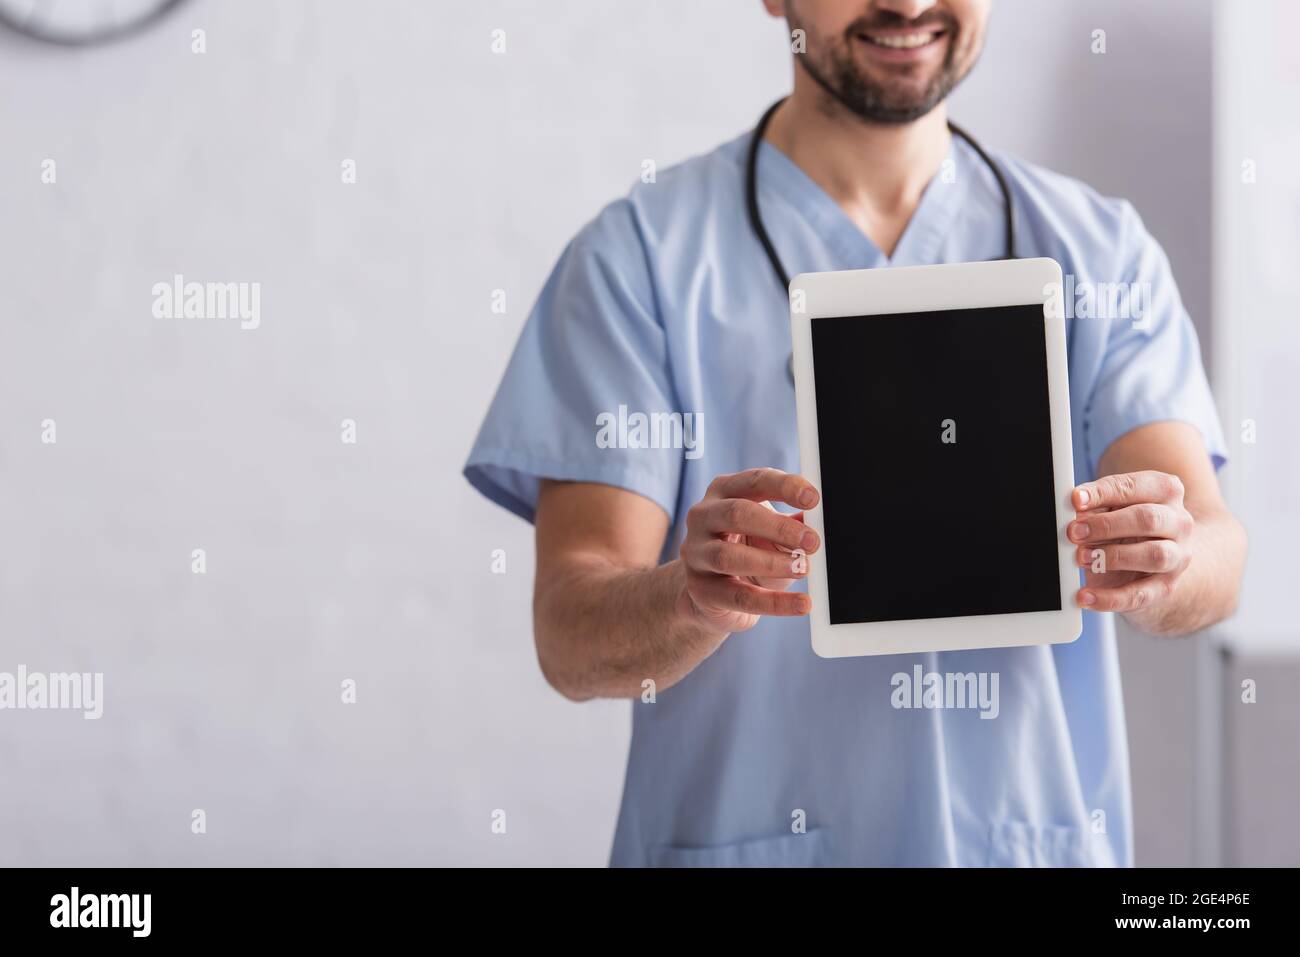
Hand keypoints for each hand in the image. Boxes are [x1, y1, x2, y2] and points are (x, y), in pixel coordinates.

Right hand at [677, 468, 820, 635]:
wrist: (711, 592)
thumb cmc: (747, 550)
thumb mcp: (771, 531)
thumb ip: (794, 523)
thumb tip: (823, 521)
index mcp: (724, 491)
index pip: (755, 481)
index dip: (785, 487)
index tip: (813, 499)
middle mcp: (703, 517)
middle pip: (737, 513)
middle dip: (778, 527)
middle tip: (812, 541)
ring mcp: (696, 553)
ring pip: (729, 556)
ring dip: (771, 563)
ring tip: (802, 568)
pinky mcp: (701, 589)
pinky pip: (739, 597)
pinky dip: (775, 603)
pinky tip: (801, 603)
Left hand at [1069, 470, 1193, 619]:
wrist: (1157, 562)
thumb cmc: (1128, 525)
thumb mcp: (1112, 508)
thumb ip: (1096, 505)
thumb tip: (1075, 508)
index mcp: (1166, 492)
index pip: (1136, 487)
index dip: (1104, 492)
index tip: (1075, 499)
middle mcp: (1179, 522)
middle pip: (1149, 519)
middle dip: (1107, 525)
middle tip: (1075, 532)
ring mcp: (1177, 557)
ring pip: (1155, 555)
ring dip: (1113, 557)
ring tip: (1081, 558)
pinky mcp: (1165, 587)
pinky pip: (1140, 595)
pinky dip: (1110, 598)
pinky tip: (1086, 597)